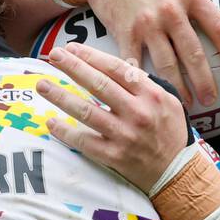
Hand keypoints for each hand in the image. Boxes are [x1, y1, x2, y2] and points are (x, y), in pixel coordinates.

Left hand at [37, 43, 189, 195]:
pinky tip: (50, 123)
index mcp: (150, 95)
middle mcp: (137, 113)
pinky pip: (84, 142)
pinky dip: (65, 132)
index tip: (72, 48)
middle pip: (98, 84)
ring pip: (86, 112)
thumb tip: (120, 63)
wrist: (177, 172)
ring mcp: (125, 136)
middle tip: (53, 55)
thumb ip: (144, 83)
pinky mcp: (114, 157)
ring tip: (42, 85)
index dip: (91, 56)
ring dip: (61, 97)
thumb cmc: (170, 132)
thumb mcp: (167, 101)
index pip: (116, 68)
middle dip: (72, 67)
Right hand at [86, 0, 219, 106]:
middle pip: (194, 54)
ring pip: (168, 64)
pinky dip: (144, 82)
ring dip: (179, 88)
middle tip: (213, 99)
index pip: (218, 27)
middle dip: (205, 81)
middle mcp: (171, 11)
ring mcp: (148, 24)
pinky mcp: (125, 33)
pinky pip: (136, 63)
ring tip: (187, 106)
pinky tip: (151, 96)